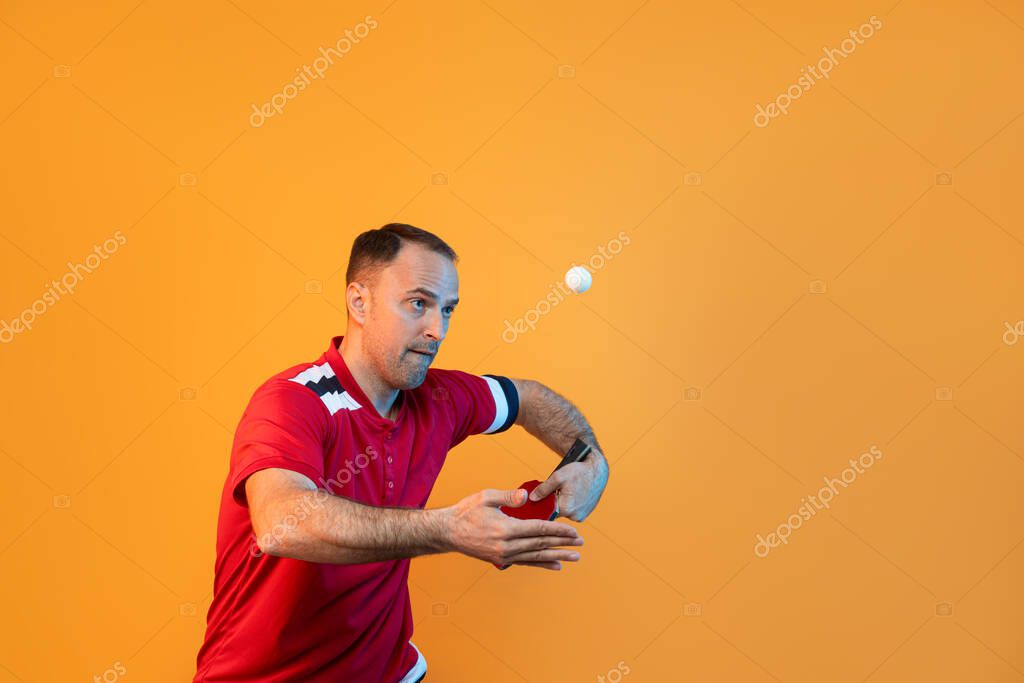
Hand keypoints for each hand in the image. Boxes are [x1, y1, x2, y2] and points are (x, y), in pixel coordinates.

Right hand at [442, 488, 584, 569]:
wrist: (448, 532)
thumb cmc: (467, 511)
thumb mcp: (486, 497)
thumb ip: (508, 497)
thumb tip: (526, 497)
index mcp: (506, 528)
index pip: (539, 529)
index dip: (558, 530)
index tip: (573, 531)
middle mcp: (507, 545)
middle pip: (541, 544)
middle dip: (562, 543)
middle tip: (580, 544)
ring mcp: (504, 555)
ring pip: (536, 556)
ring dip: (557, 556)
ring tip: (574, 558)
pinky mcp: (501, 560)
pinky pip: (526, 562)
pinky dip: (542, 564)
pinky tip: (555, 566)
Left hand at [529, 451, 608, 521]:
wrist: (597, 472)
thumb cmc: (579, 472)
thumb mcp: (558, 477)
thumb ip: (543, 489)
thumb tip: (532, 498)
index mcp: (566, 508)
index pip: (546, 512)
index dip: (541, 505)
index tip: (537, 500)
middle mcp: (574, 516)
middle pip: (555, 513)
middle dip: (551, 503)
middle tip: (553, 491)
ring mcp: (580, 516)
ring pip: (563, 513)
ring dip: (560, 504)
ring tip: (563, 492)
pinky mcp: (584, 515)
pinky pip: (571, 512)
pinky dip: (568, 505)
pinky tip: (570, 495)